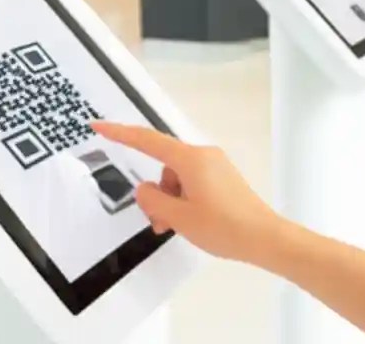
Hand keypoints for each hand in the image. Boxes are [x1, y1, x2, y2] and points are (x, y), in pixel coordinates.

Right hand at [91, 121, 285, 264]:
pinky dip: (184, 200)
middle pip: (164, 168)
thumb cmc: (223, 227)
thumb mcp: (179, 217)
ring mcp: (215, 165)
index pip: (147, 141)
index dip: (120, 134)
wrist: (266, 238)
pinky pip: (192, 183)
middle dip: (157, 195)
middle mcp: (203, 155)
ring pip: (176, 179)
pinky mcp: (223, 177)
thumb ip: (153, 200)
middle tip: (161, 225)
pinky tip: (191, 222)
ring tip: (179, 227)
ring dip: (171, 202)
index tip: (98, 126)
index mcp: (190, 159)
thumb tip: (145, 189)